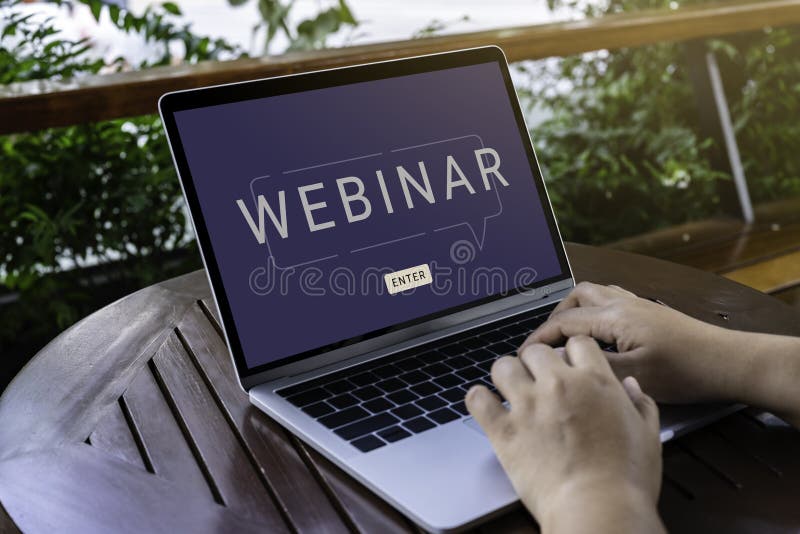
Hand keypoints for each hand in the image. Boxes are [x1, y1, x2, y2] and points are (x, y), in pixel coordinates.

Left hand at [466, 337, 663, 532]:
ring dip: (507, 375)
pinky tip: (486, 404)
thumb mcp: (648, 436)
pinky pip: (477, 399)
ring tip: (512, 389)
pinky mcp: (504, 430)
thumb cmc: (626, 480)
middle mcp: (558, 386)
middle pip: (536, 351)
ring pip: (503, 366)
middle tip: (539, 380)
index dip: (572, 354)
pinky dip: (479, 399)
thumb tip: (630, 385)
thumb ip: (640, 404)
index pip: (576, 344)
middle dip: (537, 363)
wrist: (599, 510)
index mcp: (595, 382)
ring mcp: (528, 406)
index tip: (569, 365)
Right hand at [522, 282, 742, 403]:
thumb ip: (592, 366)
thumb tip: (559, 363)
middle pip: (576, 297)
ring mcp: (637, 304)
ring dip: (574, 310)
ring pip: (594, 293)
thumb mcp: (632, 376)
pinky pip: (610, 299)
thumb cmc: (684, 371)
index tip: (524, 355)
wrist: (725, 362)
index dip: (539, 339)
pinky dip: (594, 310)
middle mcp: (623, 303)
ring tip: (567, 336)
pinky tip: (598, 333)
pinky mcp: (648, 311)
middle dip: (554, 318)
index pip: (563, 322)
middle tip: (545, 344)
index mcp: (614, 316)